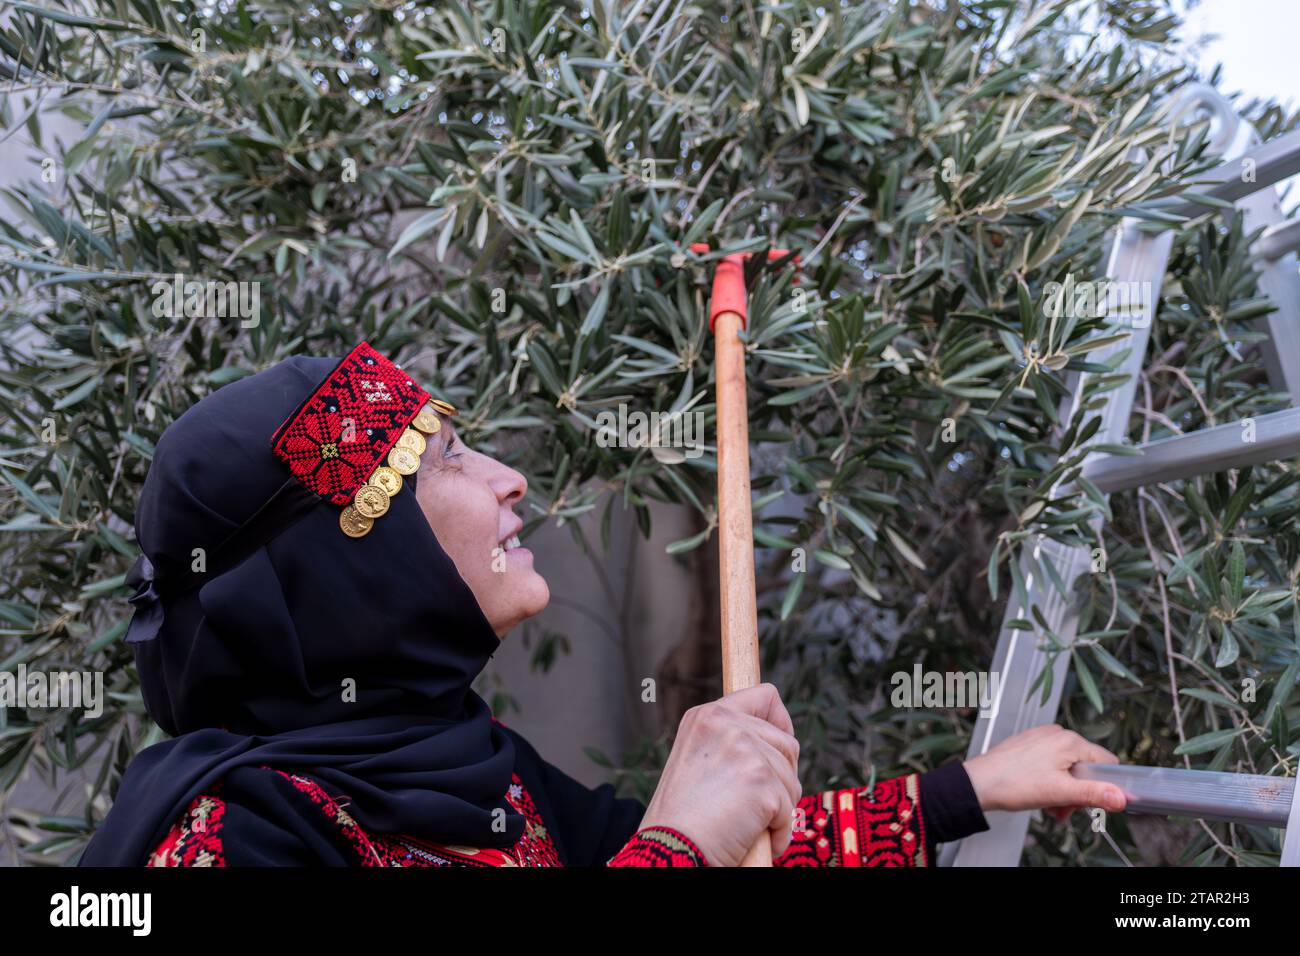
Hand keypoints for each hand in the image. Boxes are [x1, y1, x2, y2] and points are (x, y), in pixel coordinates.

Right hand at [640, 683, 801, 866]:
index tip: (780, 750)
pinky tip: (752, 838)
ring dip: (779, 808)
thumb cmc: (680, 817)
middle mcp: (725, 723)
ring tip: (746, 823)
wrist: (668, 849)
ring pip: (792, 779)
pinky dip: (779, 832)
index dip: (780, 724)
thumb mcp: (696, 760)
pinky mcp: (762, 781)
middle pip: (788, 743)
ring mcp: (745, 749)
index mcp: (706, 715)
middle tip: (752, 804)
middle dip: (781, 778)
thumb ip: (730, 744)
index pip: (766, 697)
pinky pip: (790, 810)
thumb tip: (777, 746)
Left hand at [962, 724, 1126, 821]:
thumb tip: (1122, 797)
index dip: (1103, 785)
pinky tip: (1039, 793)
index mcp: (1070, 741)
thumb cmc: (1014, 785)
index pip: (1107, 762)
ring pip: (1068, 767)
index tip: (1087, 801)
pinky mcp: (1030, 744)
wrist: (979, 784)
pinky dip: (1051, 780)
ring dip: (1064, 790)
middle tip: (1062, 808)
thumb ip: (1094, 794)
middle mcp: (1057, 733)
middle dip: (1079, 791)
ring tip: (1049, 805)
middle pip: (1086, 766)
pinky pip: (1052, 763)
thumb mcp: (1060, 793)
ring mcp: (1042, 737)